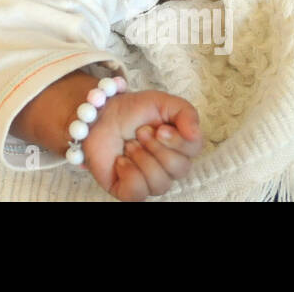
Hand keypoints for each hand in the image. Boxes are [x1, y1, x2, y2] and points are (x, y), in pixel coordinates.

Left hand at [84, 89, 202, 200]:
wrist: (98, 116)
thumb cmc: (131, 111)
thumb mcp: (161, 101)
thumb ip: (185, 112)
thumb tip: (195, 134)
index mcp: (180, 146)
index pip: (194, 149)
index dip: (177, 140)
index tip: (159, 128)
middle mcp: (169, 168)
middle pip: (179, 169)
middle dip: (155, 147)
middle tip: (139, 132)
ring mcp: (150, 182)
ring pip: (160, 183)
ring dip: (141, 158)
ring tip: (129, 145)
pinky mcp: (130, 191)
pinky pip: (138, 193)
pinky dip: (128, 172)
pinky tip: (120, 160)